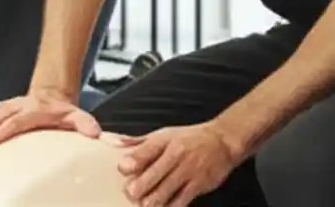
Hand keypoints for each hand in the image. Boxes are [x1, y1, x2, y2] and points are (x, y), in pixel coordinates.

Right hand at [0, 88, 100, 152]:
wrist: (52, 94)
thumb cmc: (61, 111)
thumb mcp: (76, 115)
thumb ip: (84, 123)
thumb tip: (94, 132)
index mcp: (34, 108)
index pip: (16, 120)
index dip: (3, 130)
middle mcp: (17, 106)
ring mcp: (7, 107)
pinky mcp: (0, 111)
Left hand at [117, 121, 244, 206]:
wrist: (222, 141)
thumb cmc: (189, 138)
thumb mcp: (163, 135)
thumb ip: (137, 143)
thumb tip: (111, 143)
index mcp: (165, 141)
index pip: (148, 149)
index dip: (135, 159)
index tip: (123, 167)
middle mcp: (177, 155)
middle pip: (158, 171)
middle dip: (143, 184)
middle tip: (131, 193)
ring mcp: (189, 171)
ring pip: (170, 188)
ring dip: (156, 198)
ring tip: (145, 205)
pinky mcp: (200, 185)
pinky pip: (184, 199)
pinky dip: (173, 206)